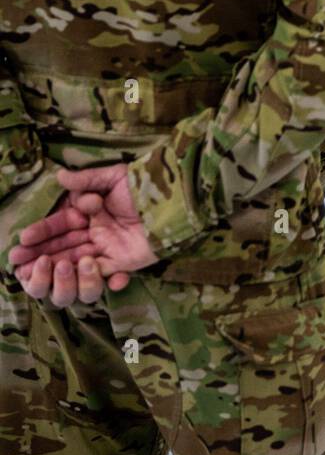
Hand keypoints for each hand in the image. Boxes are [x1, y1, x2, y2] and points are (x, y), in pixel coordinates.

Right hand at [11, 165, 156, 303]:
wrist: (174, 199)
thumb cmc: (141, 184)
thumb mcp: (112, 177)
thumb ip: (86, 179)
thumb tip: (59, 175)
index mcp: (89, 212)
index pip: (59, 225)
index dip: (42, 232)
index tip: (23, 240)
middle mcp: (95, 233)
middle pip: (63, 248)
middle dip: (41, 255)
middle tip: (19, 263)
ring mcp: (108, 249)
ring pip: (78, 265)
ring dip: (62, 268)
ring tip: (50, 267)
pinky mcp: (124, 263)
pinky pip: (105, 276)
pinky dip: (96, 279)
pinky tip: (85, 275)